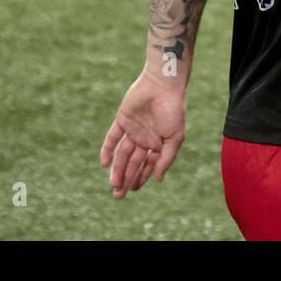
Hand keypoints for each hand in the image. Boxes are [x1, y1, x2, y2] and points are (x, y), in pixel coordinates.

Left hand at [100, 71, 185, 197]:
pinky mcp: (122, 120)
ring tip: (113, 184)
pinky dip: (108, 150)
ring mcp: (133, 130)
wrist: (163, 86)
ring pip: (122, 154)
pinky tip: (105, 164)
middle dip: (126, 178)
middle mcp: (144, 138)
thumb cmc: (173, 110)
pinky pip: (112, 138)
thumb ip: (166, 158)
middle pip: (133, 162)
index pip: (147, 165)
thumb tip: (158, 179)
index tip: (133, 190)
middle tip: (118, 195)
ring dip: (117, 169)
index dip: (141, 178)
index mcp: (158, 143)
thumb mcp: (175, 137)